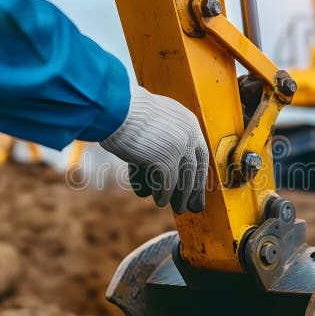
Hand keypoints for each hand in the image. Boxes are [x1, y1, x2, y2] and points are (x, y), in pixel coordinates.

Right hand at [101, 85, 207, 212]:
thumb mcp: (153, 122)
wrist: (114, 105)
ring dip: (180, 196)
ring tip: (178, 209)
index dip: (199, 172)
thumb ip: (162, 140)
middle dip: (194, 189)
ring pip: (184, 178)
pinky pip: (166, 183)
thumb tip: (164, 167)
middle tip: (193, 206)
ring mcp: (179, 146)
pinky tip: (158, 200)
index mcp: (188, 121)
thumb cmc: (126, 112)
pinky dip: (162, 194)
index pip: (200, 152)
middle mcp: (188, 133)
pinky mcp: (165, 158)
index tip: (198, 187)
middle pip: (194, 167)